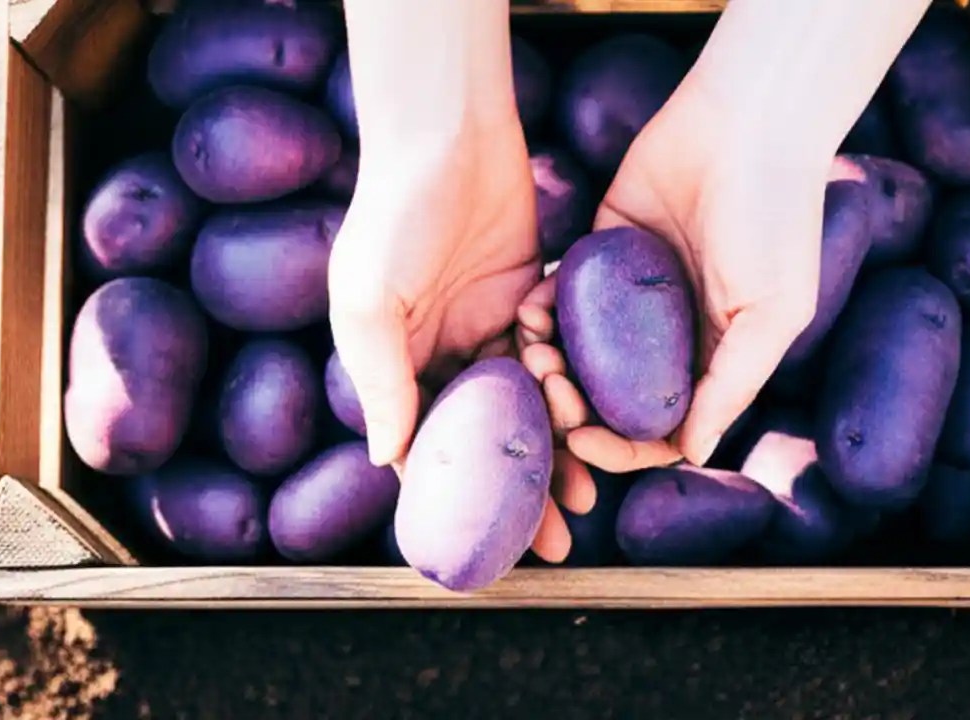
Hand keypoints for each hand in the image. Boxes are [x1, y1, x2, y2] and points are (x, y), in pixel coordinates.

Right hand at [328, 90, 594, 566]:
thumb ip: (382, 380)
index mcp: (397, 361)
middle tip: (555, 541)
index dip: (455, 497)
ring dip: (556, 453)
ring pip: (528, 406)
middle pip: (486, 437)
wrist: (447, 132)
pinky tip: (600, 431)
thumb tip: (388, 458)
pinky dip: (575, 396)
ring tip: (588, 502)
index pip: (427, 445)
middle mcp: (442, 351)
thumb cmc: (392, 212)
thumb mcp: (368, 300)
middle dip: (520, 489)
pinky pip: (555, 358)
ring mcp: (489, 324)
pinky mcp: (530, 296)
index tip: (483, 544)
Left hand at [518, 73, 829, 475]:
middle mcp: (668, 334)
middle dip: (573, 407)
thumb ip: (731, 384)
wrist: (746, 121)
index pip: (659, 427)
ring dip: (549, 363)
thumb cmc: (776, 217)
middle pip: (607, 397)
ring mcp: (631, 296)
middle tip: (549, 391)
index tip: (584, 444)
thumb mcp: (771, 311)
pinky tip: (530, 314)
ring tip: (534, 353)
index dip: (621, 448)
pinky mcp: (600, 252)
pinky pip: (562, 297)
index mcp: (711, 357)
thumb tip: (690, 452)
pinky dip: (542, 312)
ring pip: (578, 354)